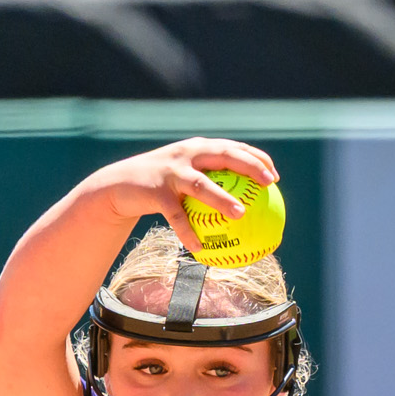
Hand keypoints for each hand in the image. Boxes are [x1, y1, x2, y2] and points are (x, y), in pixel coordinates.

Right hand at [82, 139, 281, 254]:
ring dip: (222, 199)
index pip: (233, 147)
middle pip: (224, 155)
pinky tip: (199, 249)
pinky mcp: (156, 191)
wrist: (119, 185)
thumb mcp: (184, 178)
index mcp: (198, 149)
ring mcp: (171, 171)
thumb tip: (241, 209)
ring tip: (241, 214)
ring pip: (202, 185)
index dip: (256, 157)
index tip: (274, 175)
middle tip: (269, 183)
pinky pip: (176, 216)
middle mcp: (187, 154)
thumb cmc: (160, 186)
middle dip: (249, 165)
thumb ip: (208, 183)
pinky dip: (187, 232)